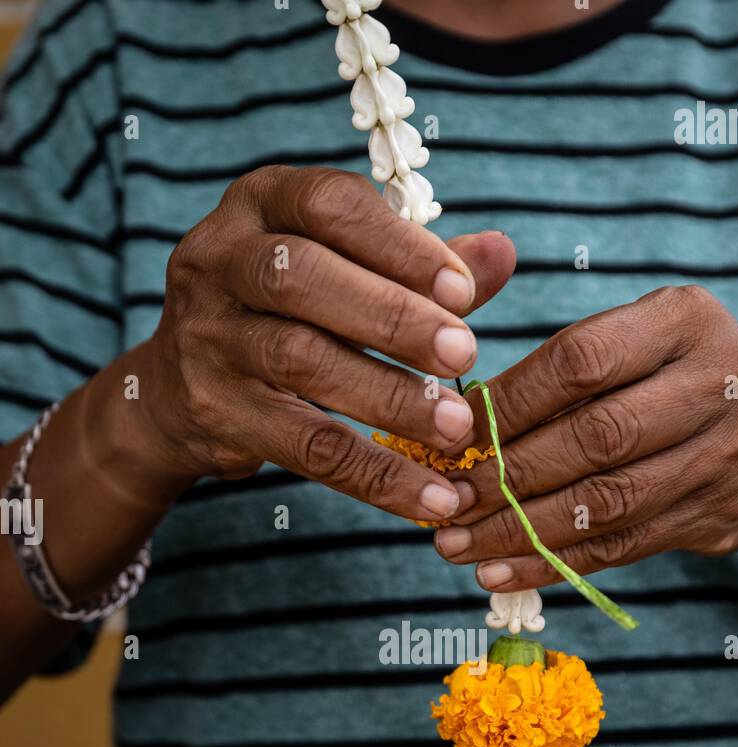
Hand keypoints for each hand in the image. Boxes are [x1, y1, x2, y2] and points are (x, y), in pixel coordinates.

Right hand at [135, 165, 514, 521]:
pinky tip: (428, 495)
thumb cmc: (288, 311)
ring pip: (301, 360)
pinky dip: (374, 473)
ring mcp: (210, 337)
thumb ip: (418, 264)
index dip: (397, 245)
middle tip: (464, 354)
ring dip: (388, 397)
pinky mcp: (218, 413)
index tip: (463, 288)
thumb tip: (503, 253)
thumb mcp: (342, 268)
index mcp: (259, 203)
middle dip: (392, 316)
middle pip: (302, 278)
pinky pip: (305, 447)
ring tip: (456, 428)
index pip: (327, 206)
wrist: (177, 390)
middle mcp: (219, 260)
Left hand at [434, 285, 737, 587]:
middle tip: (447, 500)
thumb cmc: (675, 382)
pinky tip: (501, 571)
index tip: (452, 434)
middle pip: (597, 437)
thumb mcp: (639, 342)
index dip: (509, 402)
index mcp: (686, 319)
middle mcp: (721, 380)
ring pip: (608, 503)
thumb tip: (459, 420)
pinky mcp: (718, 515)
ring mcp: (728, 454)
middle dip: (509, 475)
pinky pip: (622, 547)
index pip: (581, 360)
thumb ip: (565, 366)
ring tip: (459, 545)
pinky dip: (554, 562)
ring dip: (522, 530)